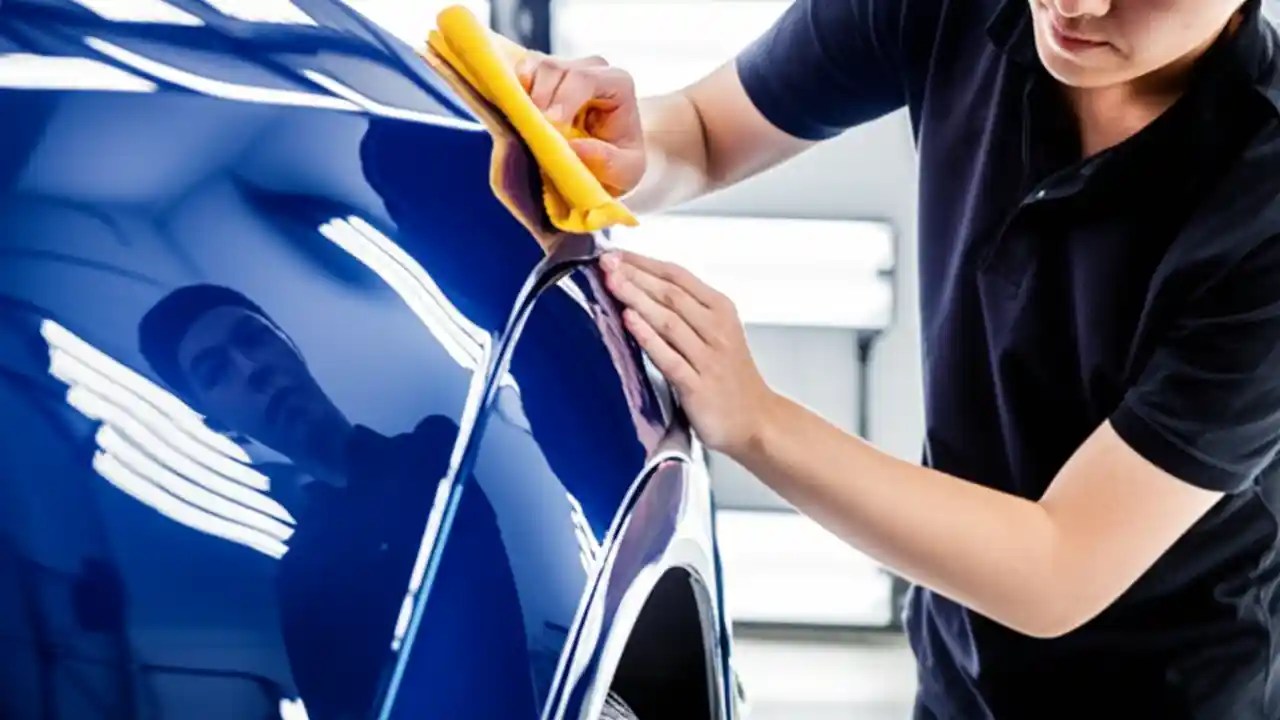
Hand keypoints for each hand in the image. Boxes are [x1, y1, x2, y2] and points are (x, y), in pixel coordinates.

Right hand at [515, 53, 645, 196]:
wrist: (601, 167)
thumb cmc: (617, 165)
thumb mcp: (625, 173)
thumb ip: (610, 162)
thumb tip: (576, 148)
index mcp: (617, 83)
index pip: (585, 79)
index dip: (564, 100)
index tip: (552, 127)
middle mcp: (589, 68)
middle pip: (555, 70)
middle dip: (541, 102)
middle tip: (533, 134)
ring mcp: (562, 68)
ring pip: (534, 69)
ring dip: (525, 101)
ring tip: (526, 131)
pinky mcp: (538, 75)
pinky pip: (518, 75)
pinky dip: (512, 94)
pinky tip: (516, 119)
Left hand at [600, 251, 777, 455]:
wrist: (757, 421)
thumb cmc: (731, 377)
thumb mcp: (717, 332)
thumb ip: (688, 310)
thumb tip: (645, 285)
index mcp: (721, 310)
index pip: (678, 277)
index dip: (645, 263)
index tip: (617, 254)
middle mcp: (716, 329)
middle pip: (671, 294)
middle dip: (636, 275)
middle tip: (606, 262)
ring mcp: (708, 358)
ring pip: (668, 320)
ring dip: (638, 298)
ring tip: (611, 282)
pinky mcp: (698, 386)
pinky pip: (669, 357)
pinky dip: (648, 337)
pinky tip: (630, 321)